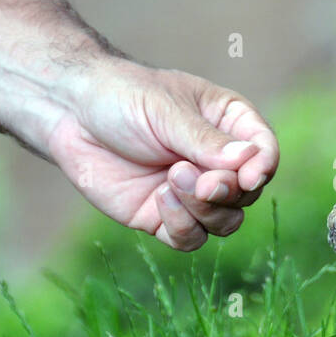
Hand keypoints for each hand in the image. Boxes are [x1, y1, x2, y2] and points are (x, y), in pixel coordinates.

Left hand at [47, 61, 278, 249]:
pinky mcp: (164, 216)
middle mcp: (217, 162)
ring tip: (171, 180)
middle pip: (247, 194)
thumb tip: (251, 161)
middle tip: (197, 180)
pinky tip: (159, 199)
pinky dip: (182, 226)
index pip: (265, 151)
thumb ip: (207, 141)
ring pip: (225, 222)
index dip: (263, 168)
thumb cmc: (123, 97)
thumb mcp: (167, 112)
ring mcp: (192, 193)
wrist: (70, 113)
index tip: (248, 177)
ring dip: (204, 210)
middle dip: (225, 191)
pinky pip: (191, 239)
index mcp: (230, 125)